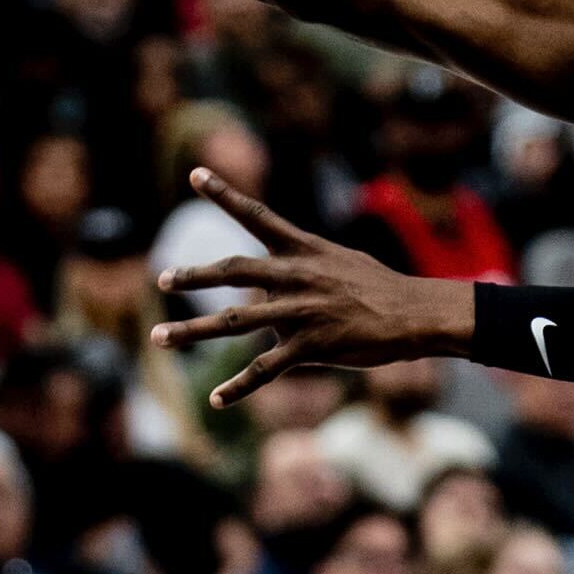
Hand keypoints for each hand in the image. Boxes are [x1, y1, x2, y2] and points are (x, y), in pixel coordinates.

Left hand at [153, 168, 474, 404]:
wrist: (415, 314)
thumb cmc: (380, 288)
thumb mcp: (339, 262)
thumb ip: (301, 267)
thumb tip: (270, 285)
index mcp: (303, 251)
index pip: (257, 215)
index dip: (225, 193)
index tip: (195, 173)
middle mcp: (295, 277)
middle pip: (232, 271)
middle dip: (193, 276)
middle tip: (163, 280)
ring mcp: (301, 312)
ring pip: (234, 323)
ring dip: (191, 331)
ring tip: (158, 336)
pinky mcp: (311, 347)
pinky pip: (264, 370)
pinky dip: (237, 387)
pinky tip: (215, 400)